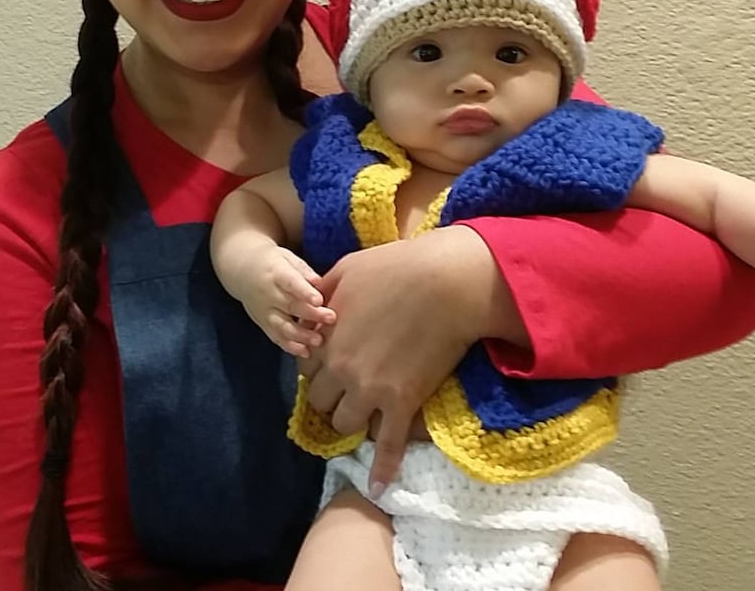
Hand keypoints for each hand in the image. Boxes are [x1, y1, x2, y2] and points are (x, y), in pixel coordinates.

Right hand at [238, 247, 335, 357]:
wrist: (242, 270)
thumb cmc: (272, 262)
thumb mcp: (287, 258)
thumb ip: (303, 271)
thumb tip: (319, 282)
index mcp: (276, 273)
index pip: (291, 283)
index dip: (304, 292)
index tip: (320, 300)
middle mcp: (269, 294)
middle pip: (290, 306)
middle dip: (311, 314)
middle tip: (331, 318)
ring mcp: (264, 311)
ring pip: (282, 326)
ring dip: (301, 335)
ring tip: (319, 340)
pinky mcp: (263, 323)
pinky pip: (276, 337)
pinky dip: (289, 346)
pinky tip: (304, 352)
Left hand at [299, 225, 503, 491]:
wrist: (446, 282)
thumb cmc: (397, 267)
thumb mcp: (347, 269)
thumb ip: (324, 292)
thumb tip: (312, 306)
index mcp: (327, 337)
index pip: (307, 368)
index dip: (320, 365)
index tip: (334, 362)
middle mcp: (342, 369)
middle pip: (322, 401)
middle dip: (332, 395)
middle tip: (349, 387)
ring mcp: (372, 390)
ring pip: (345, 425)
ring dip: (352, 420)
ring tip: (365, 413)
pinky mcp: (403, 403)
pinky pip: (389, 445)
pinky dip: (383, 469)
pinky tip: (379, 487)